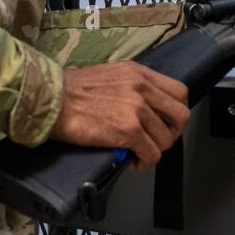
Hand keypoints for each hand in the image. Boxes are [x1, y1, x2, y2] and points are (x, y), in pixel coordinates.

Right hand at [50, 62, 189, 169]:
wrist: (53, 99)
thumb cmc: (72, 89)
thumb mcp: (111, 75)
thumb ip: (132, 86)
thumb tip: (143, 105)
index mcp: (140, 73)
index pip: (180, 92)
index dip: (175, 111)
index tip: (164, 122)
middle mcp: (143, 88)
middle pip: (180, 115)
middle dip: (171, 132)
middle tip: (156, 140)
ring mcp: (138, 109)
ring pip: (167, 138)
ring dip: (155, 150)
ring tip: (139, 153)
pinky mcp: (129, 131)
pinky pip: (152, 153)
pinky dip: (144, 161)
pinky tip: (132, 161)